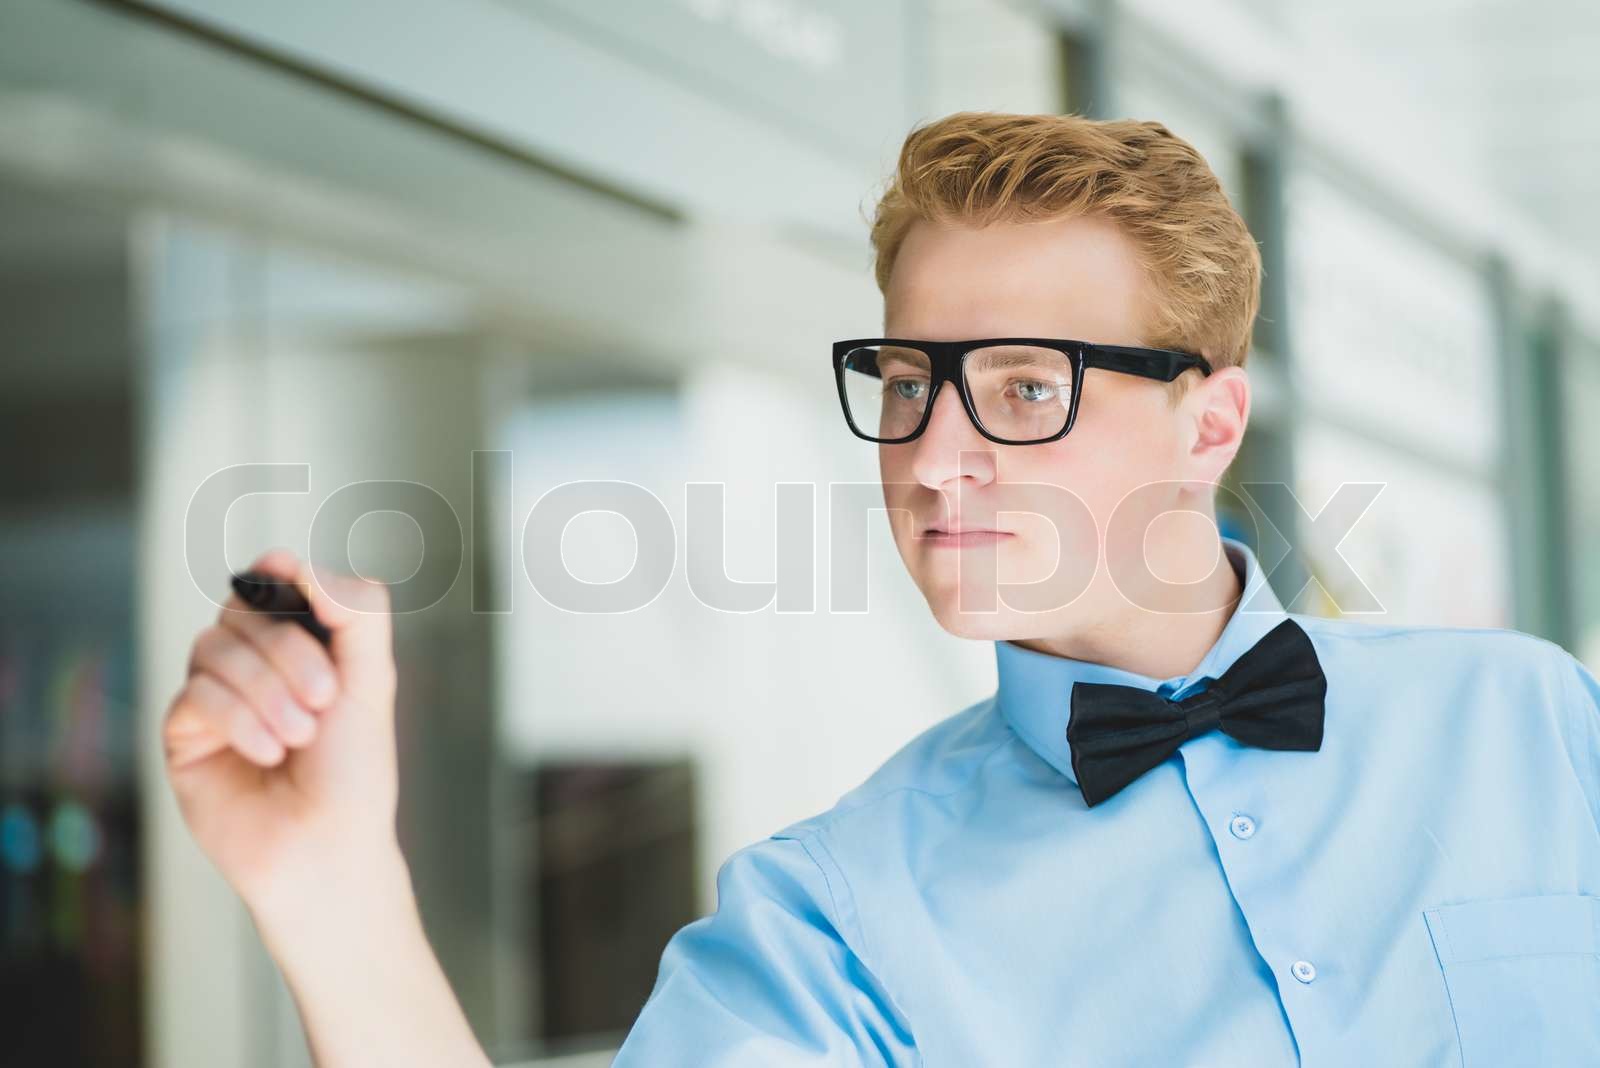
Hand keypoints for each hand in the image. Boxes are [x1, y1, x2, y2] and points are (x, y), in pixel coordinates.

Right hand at [163, 549, 402, 919]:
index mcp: (300, 646)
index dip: (274, 572)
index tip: (282, 570)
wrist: (328, 846)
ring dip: (266, 690)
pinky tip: (268, 755)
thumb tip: (301, 565)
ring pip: (214, 647)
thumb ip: (356, 613)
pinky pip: (194, 696)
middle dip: (289, 652)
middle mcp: (253, 665)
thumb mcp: (372, 682)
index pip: (273, 585)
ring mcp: (215, 697)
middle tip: (325, 700)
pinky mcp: (184, 735)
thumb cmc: (354, 771)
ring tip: (300, 738)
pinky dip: (238, 721)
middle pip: (242, 611)